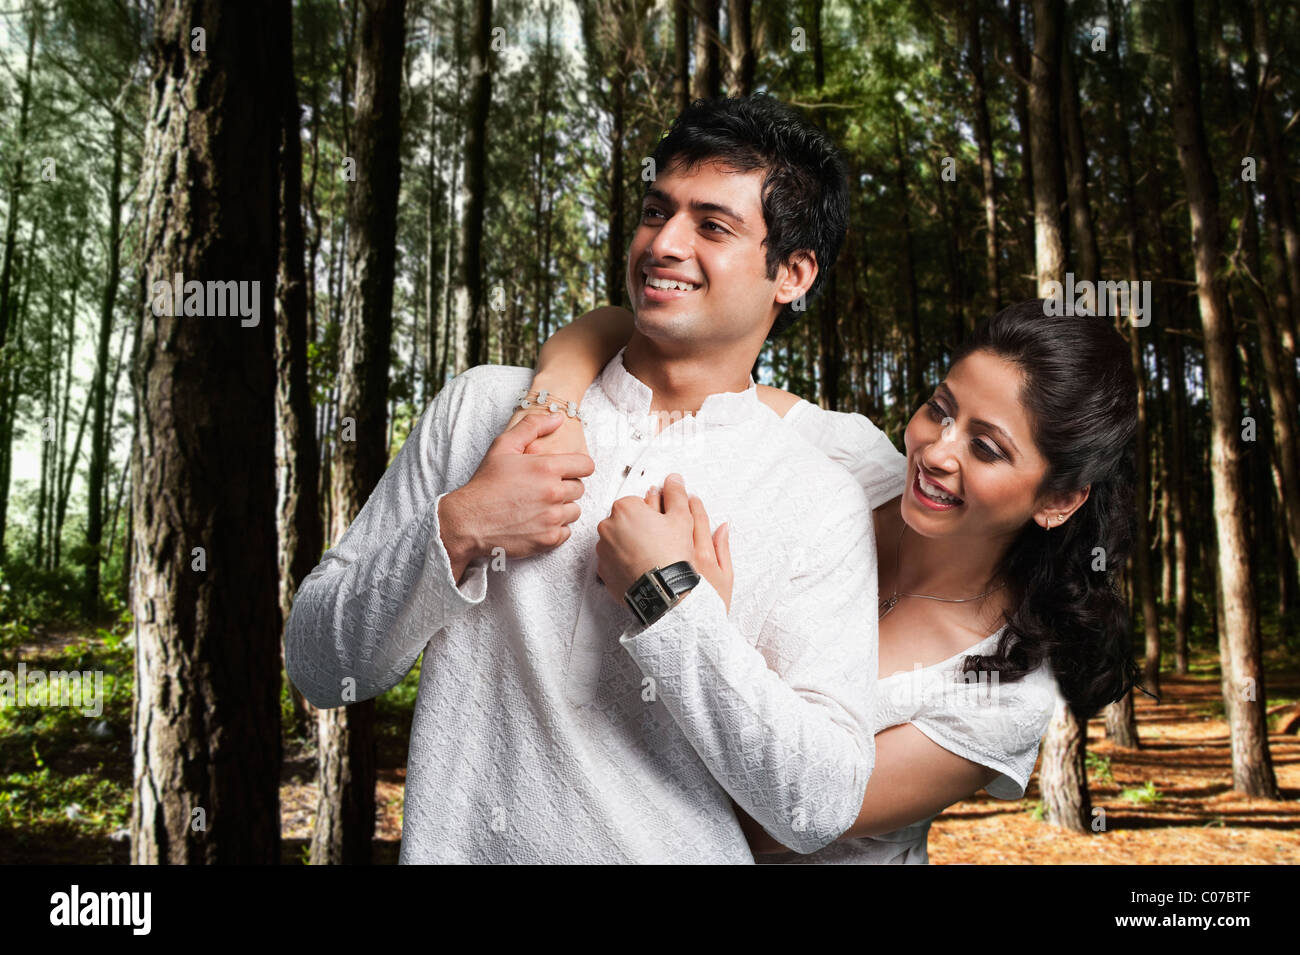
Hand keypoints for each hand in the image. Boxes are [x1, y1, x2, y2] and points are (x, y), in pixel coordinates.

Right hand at [440, 413, 594, 575]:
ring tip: (540, 505)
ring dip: (562, 508)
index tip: (566, 470)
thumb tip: (558, 416)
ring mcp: (552, 519)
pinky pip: (566, 532)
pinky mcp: (548, 539)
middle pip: (580, 488)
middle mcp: (554, 493)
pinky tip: (537, 521)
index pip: (587, 465)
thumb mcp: (503, 446)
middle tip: (544, 488)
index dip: (578, 466)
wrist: (468, 521)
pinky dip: (556, 528)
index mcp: (547, 468)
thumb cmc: (485, 483)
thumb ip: (532, 426)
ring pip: (574, 511)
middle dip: (566, 486)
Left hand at [595, 473, 731, 613]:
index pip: (636, 502)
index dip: (652, 513)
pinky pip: (613, 561)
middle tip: (659, 540)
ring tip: (651, 557)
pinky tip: (641, 568)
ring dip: (630, 545)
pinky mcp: (603, 571)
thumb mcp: (681, 518)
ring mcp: (603, 550)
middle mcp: (607, 527)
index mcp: (624, 508)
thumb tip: (673, 480)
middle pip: (624, 520)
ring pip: (617, 541)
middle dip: (639, 527)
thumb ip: (676, 494)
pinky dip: (624, 563)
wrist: (663, 591)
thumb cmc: (671, 556)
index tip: (661, 524)